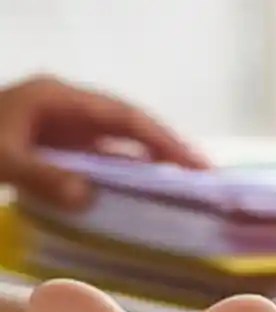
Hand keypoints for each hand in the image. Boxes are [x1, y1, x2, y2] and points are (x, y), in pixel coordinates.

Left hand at [0, 74, 208, 209]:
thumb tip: (88, 197)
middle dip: (165, 151)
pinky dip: (119, 178)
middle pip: (128, 127)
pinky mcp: (51, 148)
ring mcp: (58, 127)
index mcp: (58, 97)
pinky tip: (138, 198)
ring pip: (114, 144)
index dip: (164, 140)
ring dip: (145, 166)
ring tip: (182, 190)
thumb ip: (43, 177)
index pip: (125, 116)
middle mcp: (64, 107)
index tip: (196, 164)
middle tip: (204, 179)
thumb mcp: (1, 159)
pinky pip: (96, 161)